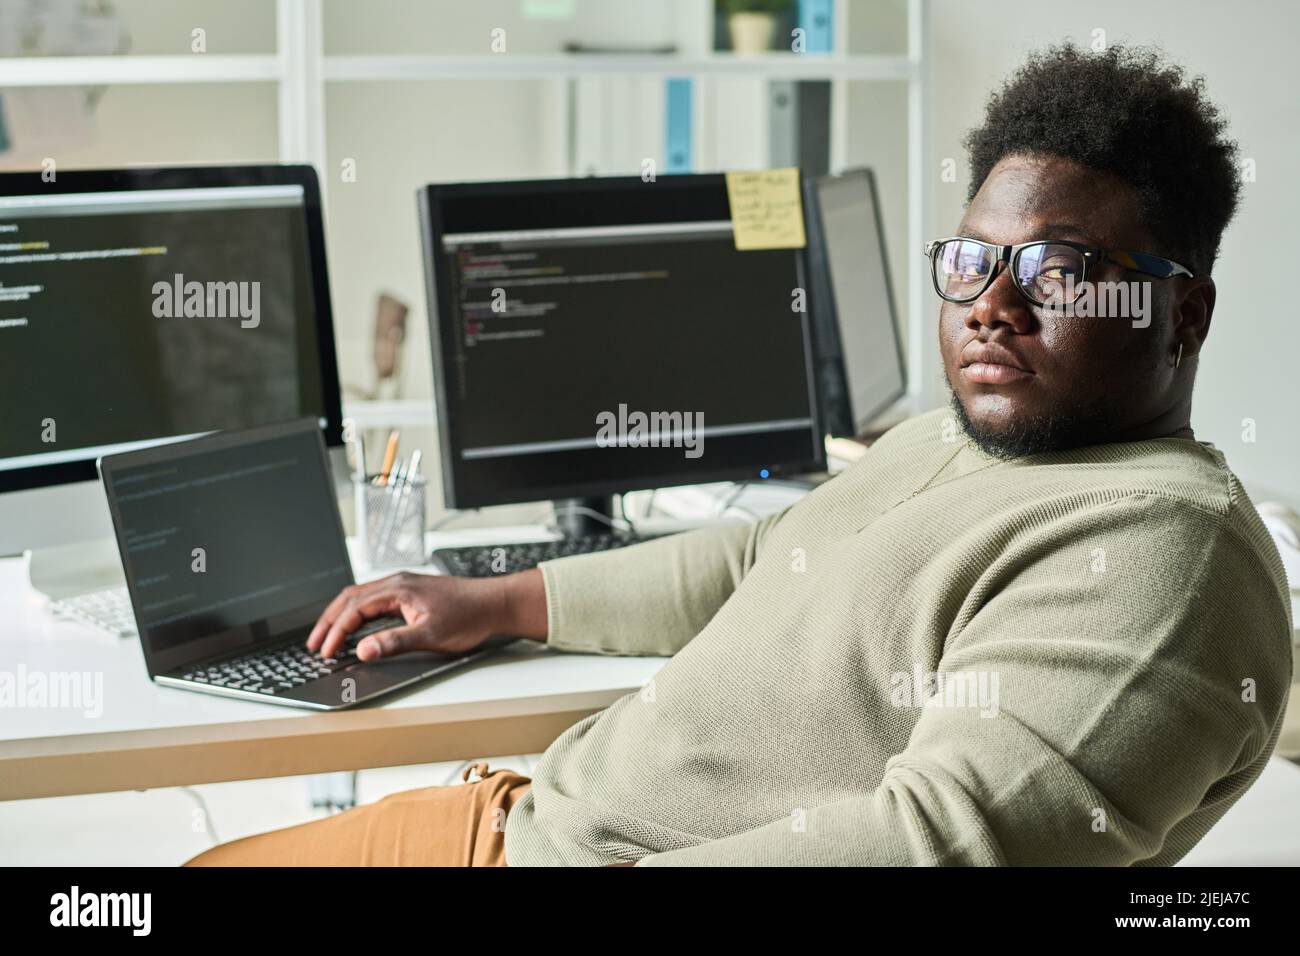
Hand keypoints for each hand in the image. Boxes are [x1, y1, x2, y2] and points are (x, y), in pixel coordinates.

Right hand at [306, 569, 546, 661]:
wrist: (493, 603)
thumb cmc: (468, 615)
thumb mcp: (430, 634)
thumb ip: (394, 642)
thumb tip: (363, 650)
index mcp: (397, 589)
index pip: (354, 609)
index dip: (336, 631)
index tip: (325, 651)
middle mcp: (396, 583)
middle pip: (350, 599)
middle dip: (329, 621)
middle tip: (313, 644)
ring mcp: (403, 587)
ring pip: (360, 598)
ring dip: (341, 616)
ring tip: (327, 637)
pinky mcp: (409, 594)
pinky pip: (373, 601)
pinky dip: (357, 614)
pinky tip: (356, 627)